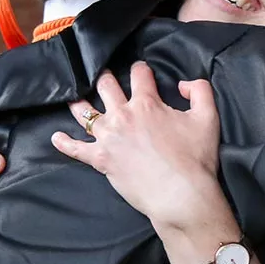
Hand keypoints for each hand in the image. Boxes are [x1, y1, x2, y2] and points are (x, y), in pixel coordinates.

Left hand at [52, 62, 223, 234]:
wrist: (181, 194)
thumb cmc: (196, 158)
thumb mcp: (208, 117)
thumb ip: (200, 90)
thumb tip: (183, 83)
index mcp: (147, 103)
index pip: (139, 75)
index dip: (141, 69)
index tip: (140, 70)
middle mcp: (123, 115)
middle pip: (106, 87)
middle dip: (104, 78)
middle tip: (103, 76)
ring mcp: (109, 137)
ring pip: (85, 113)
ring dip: (79, 104)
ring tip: (74, 98)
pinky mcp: (100, 159)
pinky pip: (76, 149)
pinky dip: (64, 143)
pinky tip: (56, 138)